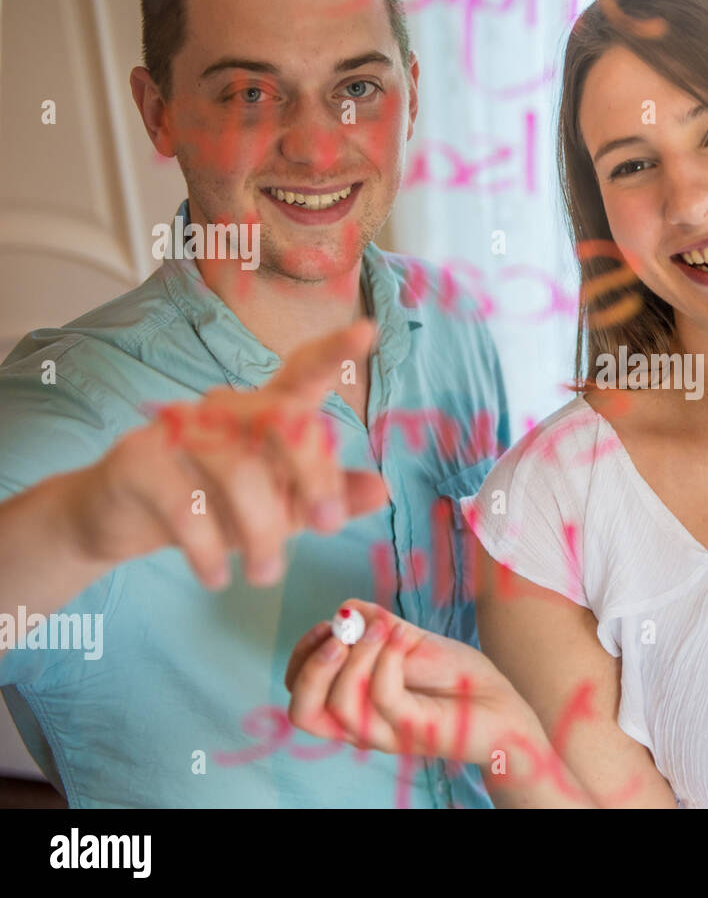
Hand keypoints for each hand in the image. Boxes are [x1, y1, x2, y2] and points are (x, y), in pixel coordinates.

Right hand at [65, 320, 388, 587]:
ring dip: (262, 533)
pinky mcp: (138, 460)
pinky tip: (217, 577)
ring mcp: (178, 428)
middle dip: (315, 474)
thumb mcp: (284, 506)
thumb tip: (383, 491)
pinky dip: (211, 551)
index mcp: (267, 410)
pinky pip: (187, 508)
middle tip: (328, 525)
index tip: (368, 331)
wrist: (123, 522)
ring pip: (240, 471)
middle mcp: (226, 408)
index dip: (334, 351)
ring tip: (267, 574)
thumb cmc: (218, 505)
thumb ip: (332, 497)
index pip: (304, 372)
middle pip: (284, 420)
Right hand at [285, 600, 540, 766]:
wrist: (504, 705)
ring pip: (339, 705)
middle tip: (340, 633)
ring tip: (382, 628)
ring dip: (354, 654)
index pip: (299, 692)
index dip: (302, 655)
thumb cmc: (458, 678)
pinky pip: (383, 697)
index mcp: (354, 705)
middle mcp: (363, 725)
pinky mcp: (416, 730)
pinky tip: (402, 637)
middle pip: (302, 712)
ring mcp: (388, 732)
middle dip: (311, 665)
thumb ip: (377, 628)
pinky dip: (385, 659)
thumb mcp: (411, 644)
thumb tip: (347, 607)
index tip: (329, 624)